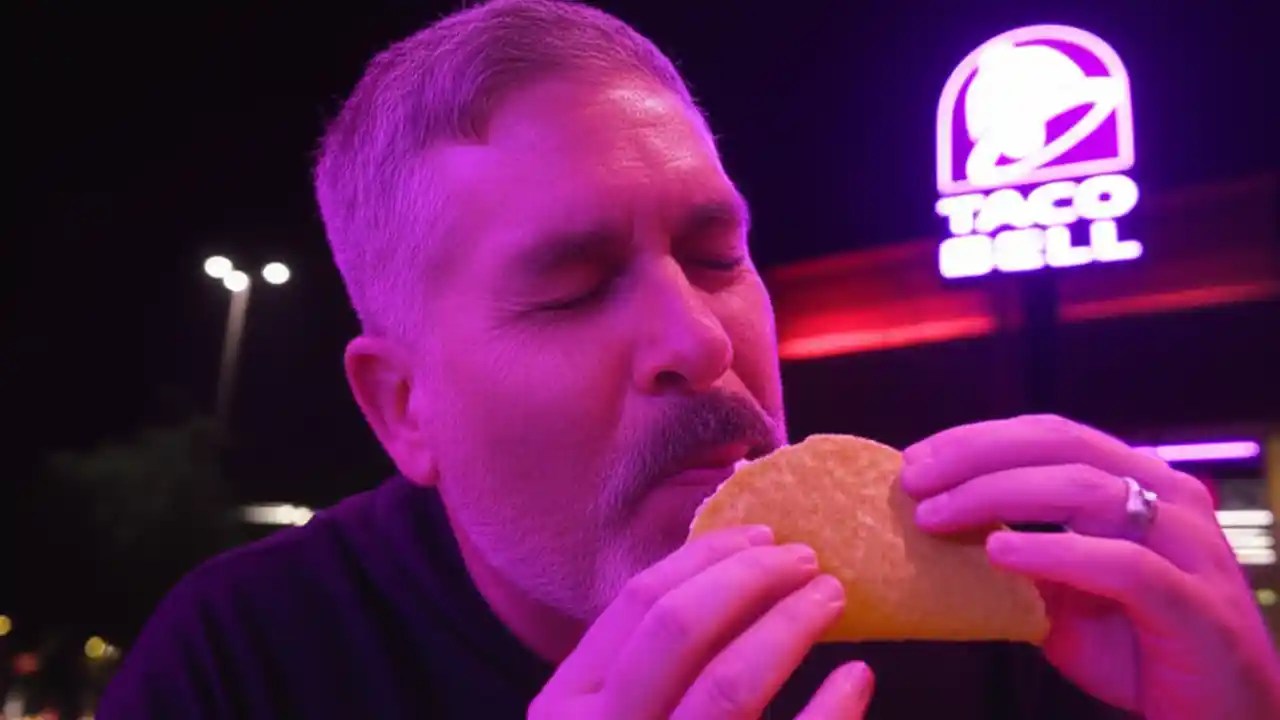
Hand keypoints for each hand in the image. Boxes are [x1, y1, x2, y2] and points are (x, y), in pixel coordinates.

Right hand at [529, 525, 874, 718]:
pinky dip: (830, 712)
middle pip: (678, 629)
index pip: (638, 604)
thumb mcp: (613, 718)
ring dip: (789, 626)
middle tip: (810, 560)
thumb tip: (729, 567)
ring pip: (728, 685)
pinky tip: (857, 679)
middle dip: (751, 579)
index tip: (764, 534)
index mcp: (564, 707)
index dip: (707, 558)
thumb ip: (644, 664)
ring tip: (833, 598)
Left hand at [902, 414, 1279, 718]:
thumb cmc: (1138, 647)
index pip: (1049, 434)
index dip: (977, 438)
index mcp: (1137, 480)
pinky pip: (1119, 564)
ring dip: (997, 495)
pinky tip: (999, 553)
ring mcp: (1188, 545)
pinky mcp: (1194, 601)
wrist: (1219, 717)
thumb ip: (1021, 550)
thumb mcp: (1064, 591)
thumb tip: (938, 522)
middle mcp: (1167, 496)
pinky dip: (1053, 552)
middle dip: (975, 456)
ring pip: (1085, 490)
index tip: (915, 459)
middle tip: (913, 481)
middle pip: (1059, 446)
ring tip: (938, 516)